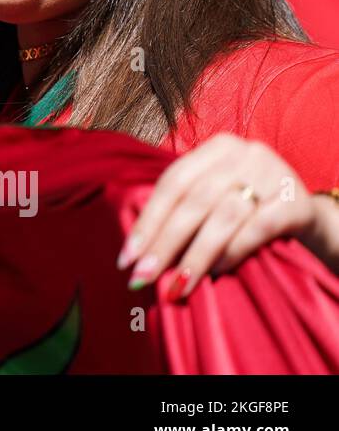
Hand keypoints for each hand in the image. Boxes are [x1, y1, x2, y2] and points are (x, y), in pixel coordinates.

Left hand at [116, 133, 320, 299]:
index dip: (148, 221)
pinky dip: (232, 252)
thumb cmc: (246, 203)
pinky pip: (256, 230)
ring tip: (177, 283)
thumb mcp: (215, 192)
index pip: (172, 183)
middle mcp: (244, 154)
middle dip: (165, 242)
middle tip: (145, 274)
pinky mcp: (294, 203)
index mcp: (216, 148)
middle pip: (194, 201)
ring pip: (222, 216)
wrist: (303, 209)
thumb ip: (182, 209)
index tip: (127, 257)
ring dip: (195, 254)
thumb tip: (138, 250)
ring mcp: (271, 175)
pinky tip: (215, 272)